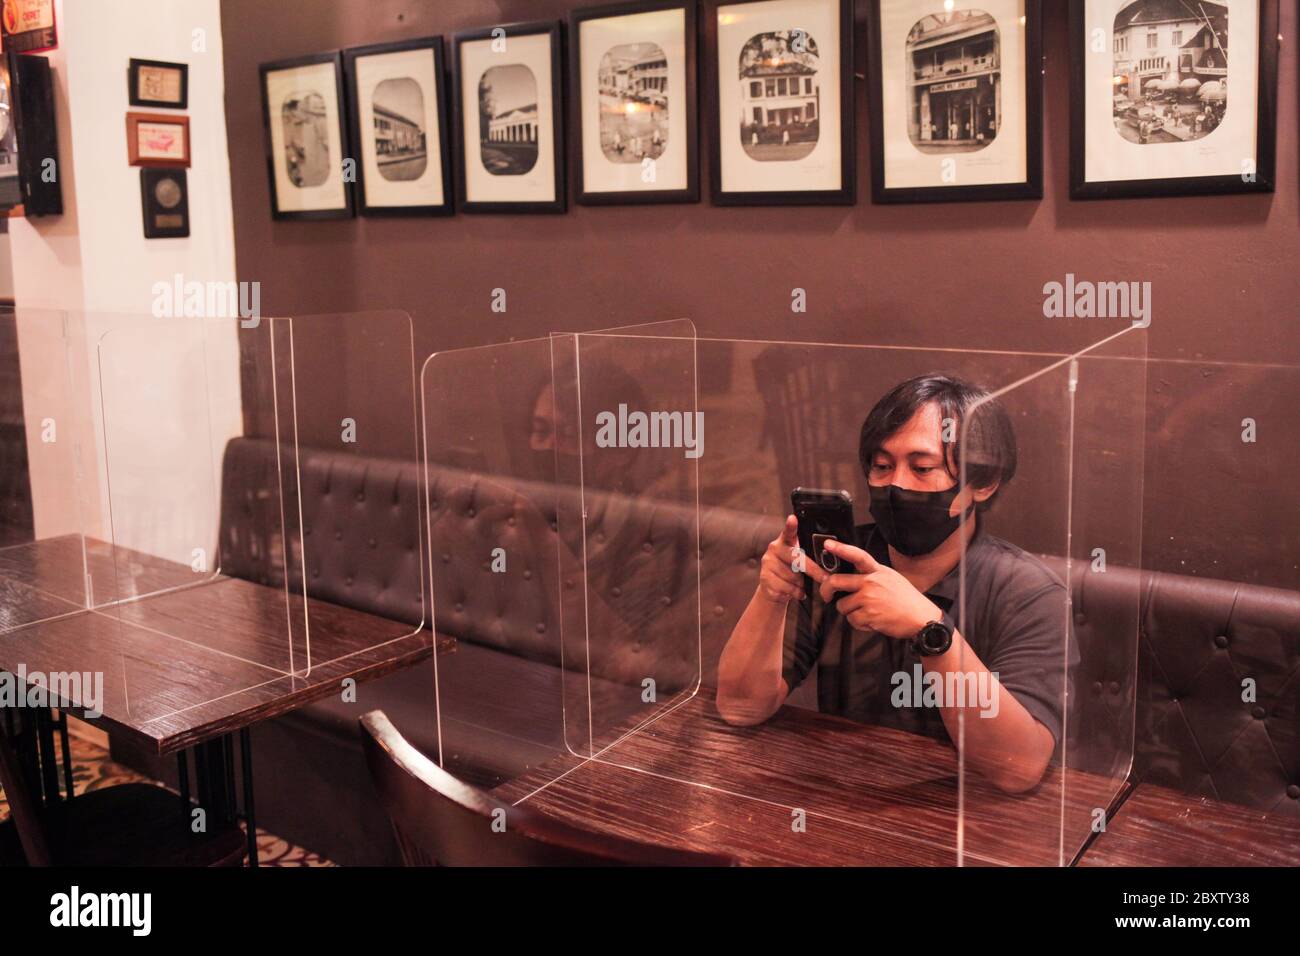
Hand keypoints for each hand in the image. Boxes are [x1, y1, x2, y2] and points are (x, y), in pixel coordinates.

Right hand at [756, 515, 827, 603]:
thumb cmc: (791, 572)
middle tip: (824, 578)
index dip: (791, 526)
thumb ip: (807, 556)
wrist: (773, 589)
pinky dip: (795, 592)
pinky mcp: (765, 579)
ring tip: (800, 585)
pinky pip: (787, 587)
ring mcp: (768, 564)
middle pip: (796, 558)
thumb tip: (828, 562)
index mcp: (784, 542)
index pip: (788, 532)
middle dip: (813, 570)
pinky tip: (793, 591)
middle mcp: (774, 550)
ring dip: (802, 584)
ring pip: (793, 576)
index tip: (793, 519)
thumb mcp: (799, 561)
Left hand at [817, 539, 941, 639]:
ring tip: (866, 612)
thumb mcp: (891, 578)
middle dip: (826, 590)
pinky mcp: (869, 614)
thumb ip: (871, 576)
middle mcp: (872, 582)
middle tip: (827, 596)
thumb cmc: (907, 600)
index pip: (857, 555)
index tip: (827, 544)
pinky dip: (859, 623)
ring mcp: (869, 598)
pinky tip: (872, 621)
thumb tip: (849, 580)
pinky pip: (852, 620)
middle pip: (836, 581)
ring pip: (842, 605)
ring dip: (850, 612)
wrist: (922, 619)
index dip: (841, 548)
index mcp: (878, 571)